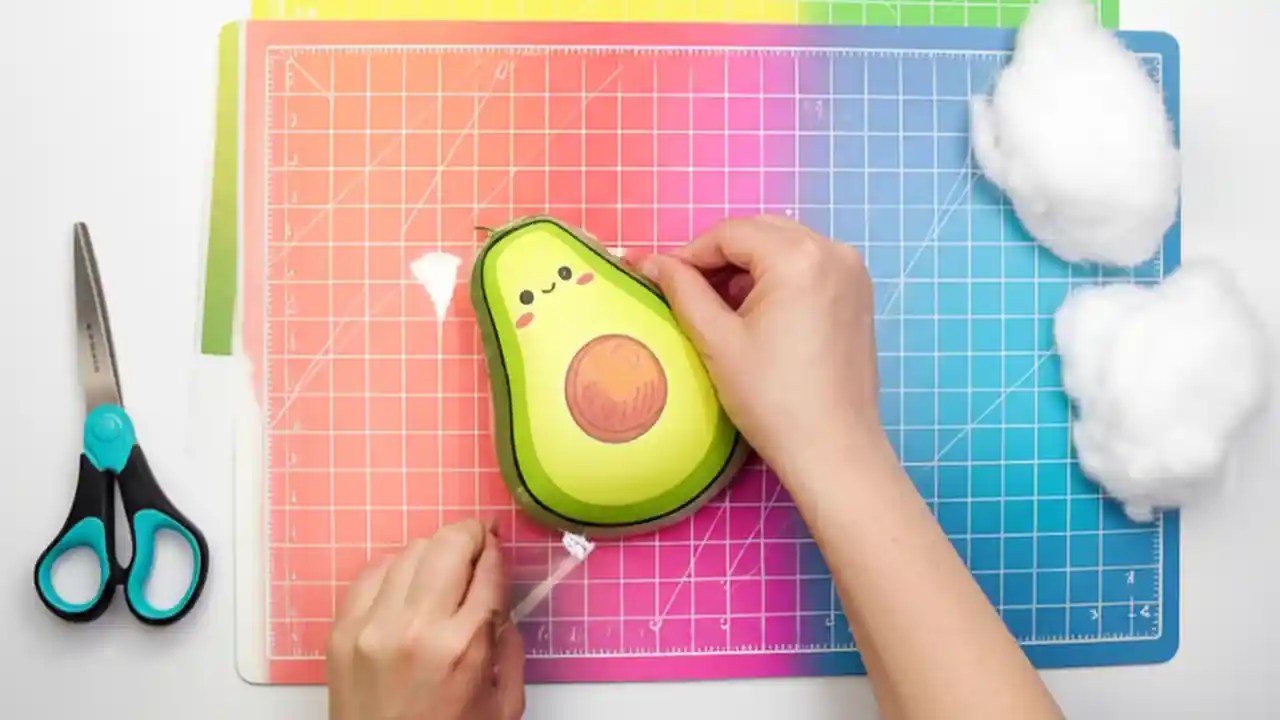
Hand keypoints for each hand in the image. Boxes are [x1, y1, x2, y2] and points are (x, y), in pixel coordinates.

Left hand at [326, 520, 524, 719]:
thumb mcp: (503, 704)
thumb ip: (510, 646)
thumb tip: (500, 598)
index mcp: (464, 648)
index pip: (488, 570)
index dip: (496, 550)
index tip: (496, 547)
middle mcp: (417, 628)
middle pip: (449, 545)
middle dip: (468, 536)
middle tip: (475, 544)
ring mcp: (373, 627)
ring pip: (410, 551)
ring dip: (432, 552)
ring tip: (440, 569)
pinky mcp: (342, 632)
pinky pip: (371, 572)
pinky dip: (394, 569)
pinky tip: (406, 585)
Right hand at [637, 215, 885, 483]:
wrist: (834, 450)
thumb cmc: (773, 400)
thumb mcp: (717, 341)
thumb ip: (683, 290)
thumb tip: (651, 263)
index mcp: (799, 257)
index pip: (730, 233)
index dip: (690, 254)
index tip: (662, 279)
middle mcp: (833, 252)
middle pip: (760, 232)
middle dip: (720, 256)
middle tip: (688, 293)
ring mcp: (852, 272)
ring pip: (785, 247)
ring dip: (748, 266)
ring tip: (720, 307)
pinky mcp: (858, 295)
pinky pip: (808, 267)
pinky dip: (777, 278)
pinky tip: (756, 314)